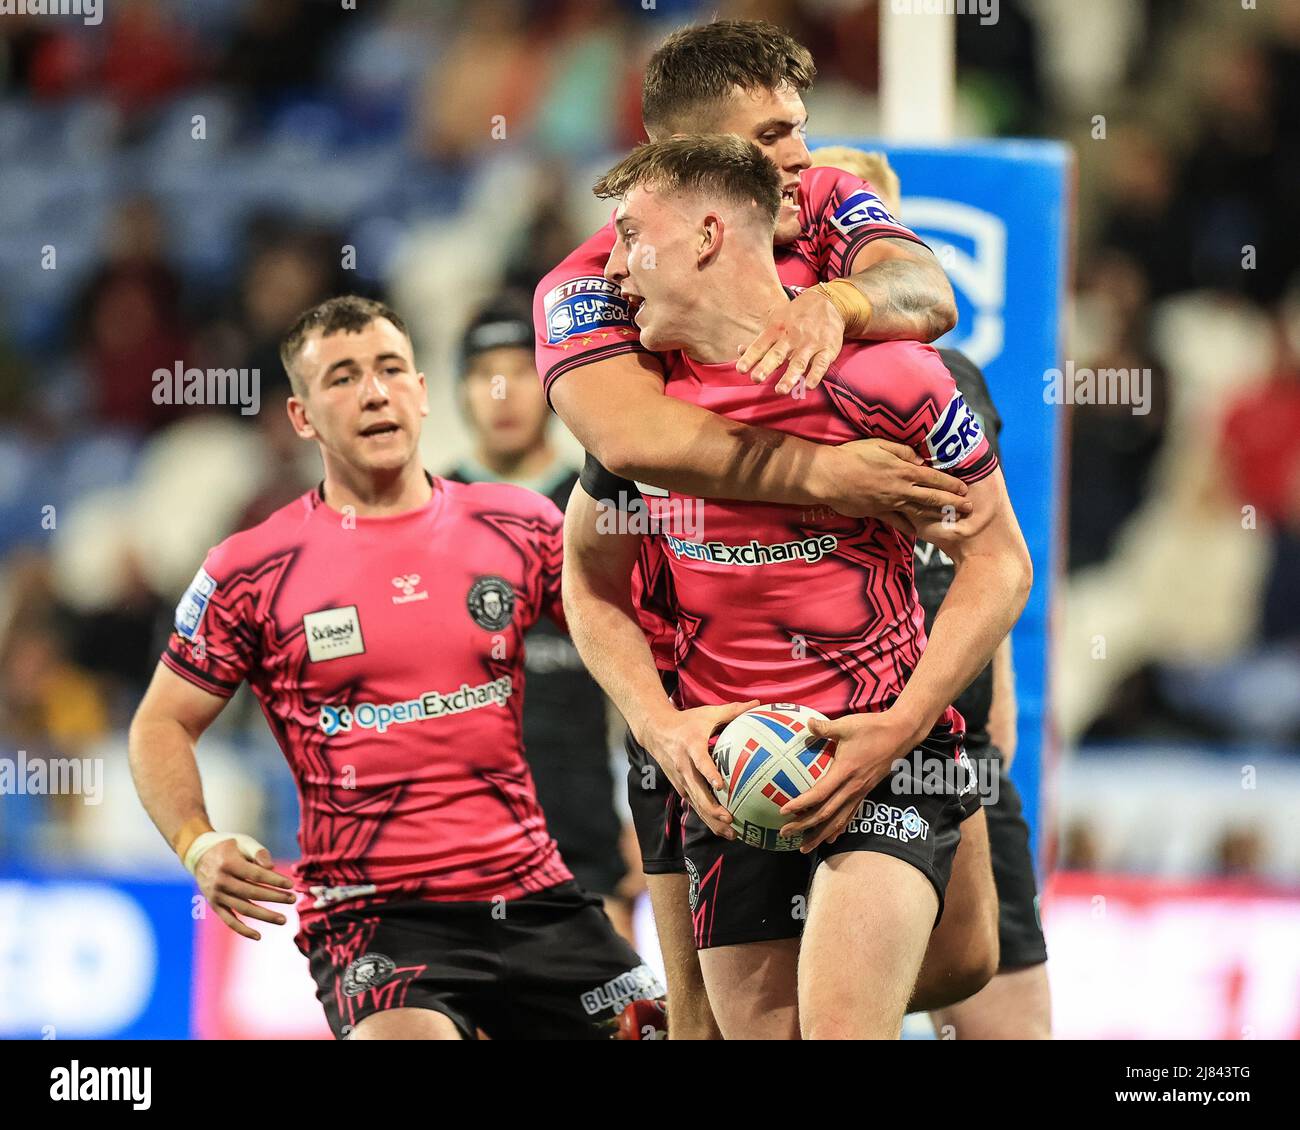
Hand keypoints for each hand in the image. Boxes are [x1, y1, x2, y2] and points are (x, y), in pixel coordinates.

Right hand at [194, 840, 296, 939]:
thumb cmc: (228, 846)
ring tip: (283, 920)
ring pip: (243, 909)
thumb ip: (258, 852)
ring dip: (264, 916)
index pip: (256, 875)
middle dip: (274, 897)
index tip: (291, 885)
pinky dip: (243, 930)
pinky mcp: (215, 905)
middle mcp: (221, 881)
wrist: (199, 854)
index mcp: (229, 863)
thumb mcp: (242, 842)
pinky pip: (229, 921)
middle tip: (293, 899)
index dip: (274, 880)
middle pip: (252, 893)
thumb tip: (272, 867)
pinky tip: (259, 936)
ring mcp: (217, 896)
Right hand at [644, 699, 759, 838]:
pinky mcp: (680, 787)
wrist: (655, 731)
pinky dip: (707, 818)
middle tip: (730, 819)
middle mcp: (684, 767)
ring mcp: (680, 780)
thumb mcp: (707, 714)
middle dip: (712, 808)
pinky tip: (722, 830)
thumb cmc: (687, 721)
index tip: (721, 786)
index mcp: (691, 747)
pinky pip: (695, 805)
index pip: (700, 762)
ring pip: (696, 804)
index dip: (709, 774)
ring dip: (712, 820)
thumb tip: (757, 703)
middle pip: (697, 792)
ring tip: (731, 833)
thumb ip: (732, 711)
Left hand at [737, 287, 845, 393]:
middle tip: (756, 379)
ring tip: (780, 390)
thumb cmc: (796, 317)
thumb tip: (739, 351)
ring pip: (798, 362)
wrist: (828, 302)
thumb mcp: (776, 322)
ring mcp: (810, 344)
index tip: (740, 369)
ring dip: (789, 376)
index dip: (750, 357)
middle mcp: (792, 337)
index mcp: (776, 330)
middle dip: (766, 366)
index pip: (760, 346)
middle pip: (777, 354)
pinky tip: (809, 386)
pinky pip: (821, 364)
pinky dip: (815, 375)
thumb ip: (760, 340)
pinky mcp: (827, 349)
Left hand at [779, 710, 917, 852]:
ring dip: (820, 834)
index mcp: (845, 771)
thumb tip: (806, 723)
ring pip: (838, 820)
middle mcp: (853, 787)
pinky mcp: (866, 792)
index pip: (820, 793)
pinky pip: (850, 815)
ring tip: (804, 847)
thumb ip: (825, 727)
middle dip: (805, 826)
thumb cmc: (872, 728)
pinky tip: (830, 838)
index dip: (801, 804)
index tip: (784, 810)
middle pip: (826, 813)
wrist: (901, 734)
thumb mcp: (846, 725)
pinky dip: (838, 828)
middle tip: (785, 833)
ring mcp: (861, 792)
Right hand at [824, 439, 972, 523]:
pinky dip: (909, 528)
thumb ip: (903, 451)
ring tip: (949, 519)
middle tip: (968, 508)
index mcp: (903, 470)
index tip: (964, 489)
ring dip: (936, 515)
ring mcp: (890, 503)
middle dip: (952, 503)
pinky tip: (917, 533)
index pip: (933, 478)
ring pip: (918, 511)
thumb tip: (920, 460)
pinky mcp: (877, 512)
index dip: (950, 484)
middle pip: (932, 497)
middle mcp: (900, 489)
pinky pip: (897, 522)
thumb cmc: (852, 456)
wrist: (829, 476)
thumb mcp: (879, 444)